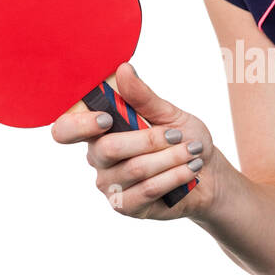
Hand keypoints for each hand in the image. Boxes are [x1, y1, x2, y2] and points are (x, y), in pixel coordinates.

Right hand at [51, 62, 215, 219]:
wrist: (208, 174)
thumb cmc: (183, 139)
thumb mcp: (167, 113)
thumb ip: (143, 96)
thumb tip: (124, 69)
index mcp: (99, 130)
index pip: (66, 129)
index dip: (80, 124)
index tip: (107, 118)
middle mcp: (98, 158)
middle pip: (107, 149)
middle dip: (150, 140)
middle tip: (179, 135)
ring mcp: (110, 184)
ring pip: (134, 169)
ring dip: (170, 158)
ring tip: (192, 152)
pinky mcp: (126, 206)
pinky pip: (147, 189)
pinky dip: (173, 176)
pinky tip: (190, 169)